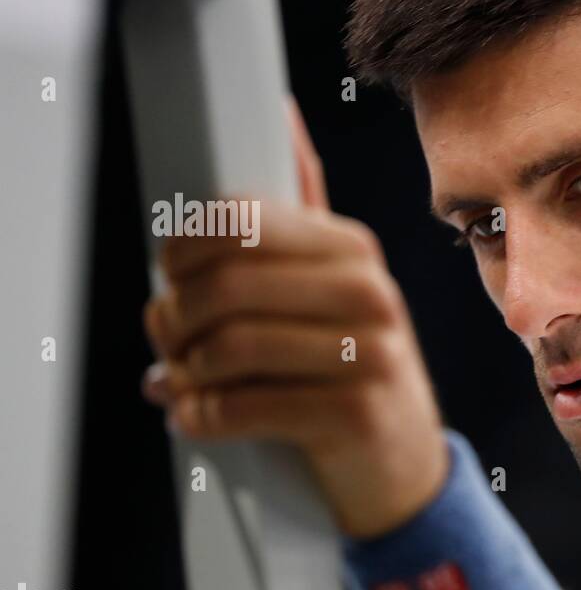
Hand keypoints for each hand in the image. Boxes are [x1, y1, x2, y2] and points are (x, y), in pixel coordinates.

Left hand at [142, 98, 449, 538]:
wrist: (404, 472)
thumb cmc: (352, 375)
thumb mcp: (335, 294)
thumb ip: (302, 221)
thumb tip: (281, 117)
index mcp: (353, 251)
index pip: (239, 220)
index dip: (182, 249)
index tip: (170, 278)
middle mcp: (370, 293)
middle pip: (225, 282)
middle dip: (173, 317)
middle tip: (166, 342)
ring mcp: (370, 354)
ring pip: (228, 346)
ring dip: (183, 372)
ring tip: (180, 384)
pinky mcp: (356, 414)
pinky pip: (242, 406)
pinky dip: (201, 417)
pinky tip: (197, 418)